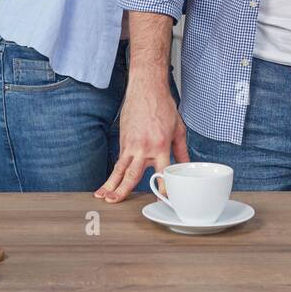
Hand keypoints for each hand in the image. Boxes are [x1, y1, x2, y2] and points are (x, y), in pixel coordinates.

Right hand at [94, 81, 187, 202]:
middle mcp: (144, 147)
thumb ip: (182, 152)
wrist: (146, 89)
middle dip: (123, 190)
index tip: (164, 199)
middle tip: (114, 202)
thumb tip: (187, 166)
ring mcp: (131, 144)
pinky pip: (119, 159)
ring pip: (119, 168)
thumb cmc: (163, 107)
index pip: (162, 173)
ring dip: (110, 184)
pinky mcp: (123, 140)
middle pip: (132, 174)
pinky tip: (108, 182)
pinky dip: (114, 172)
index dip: (163, 188)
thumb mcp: (178, 130)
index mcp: (160, 146)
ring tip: (103, 196)